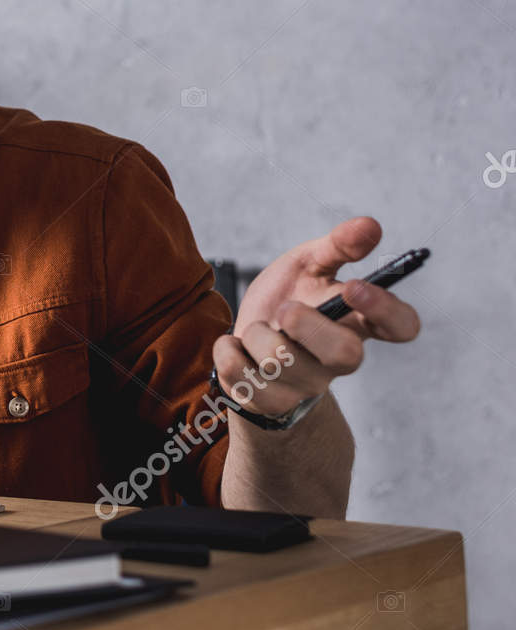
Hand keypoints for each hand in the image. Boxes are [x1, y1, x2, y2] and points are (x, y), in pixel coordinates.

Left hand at [215, 216, 422, 416]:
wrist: (246, 340)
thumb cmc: (285, 300)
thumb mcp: (308, 265)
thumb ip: (337, 246)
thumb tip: (370, 225)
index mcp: (357, 323)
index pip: (401, 326)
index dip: (386, 309)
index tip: (355, 286)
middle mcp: (339, 360)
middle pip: (347, 356)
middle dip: (307, 325)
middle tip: (284, 310)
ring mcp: (306, 386)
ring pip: (280, 362)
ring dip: (256, 334)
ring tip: (258, 330)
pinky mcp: (271, 404)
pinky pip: (242, 378)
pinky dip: (228, 352)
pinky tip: (237, 348)